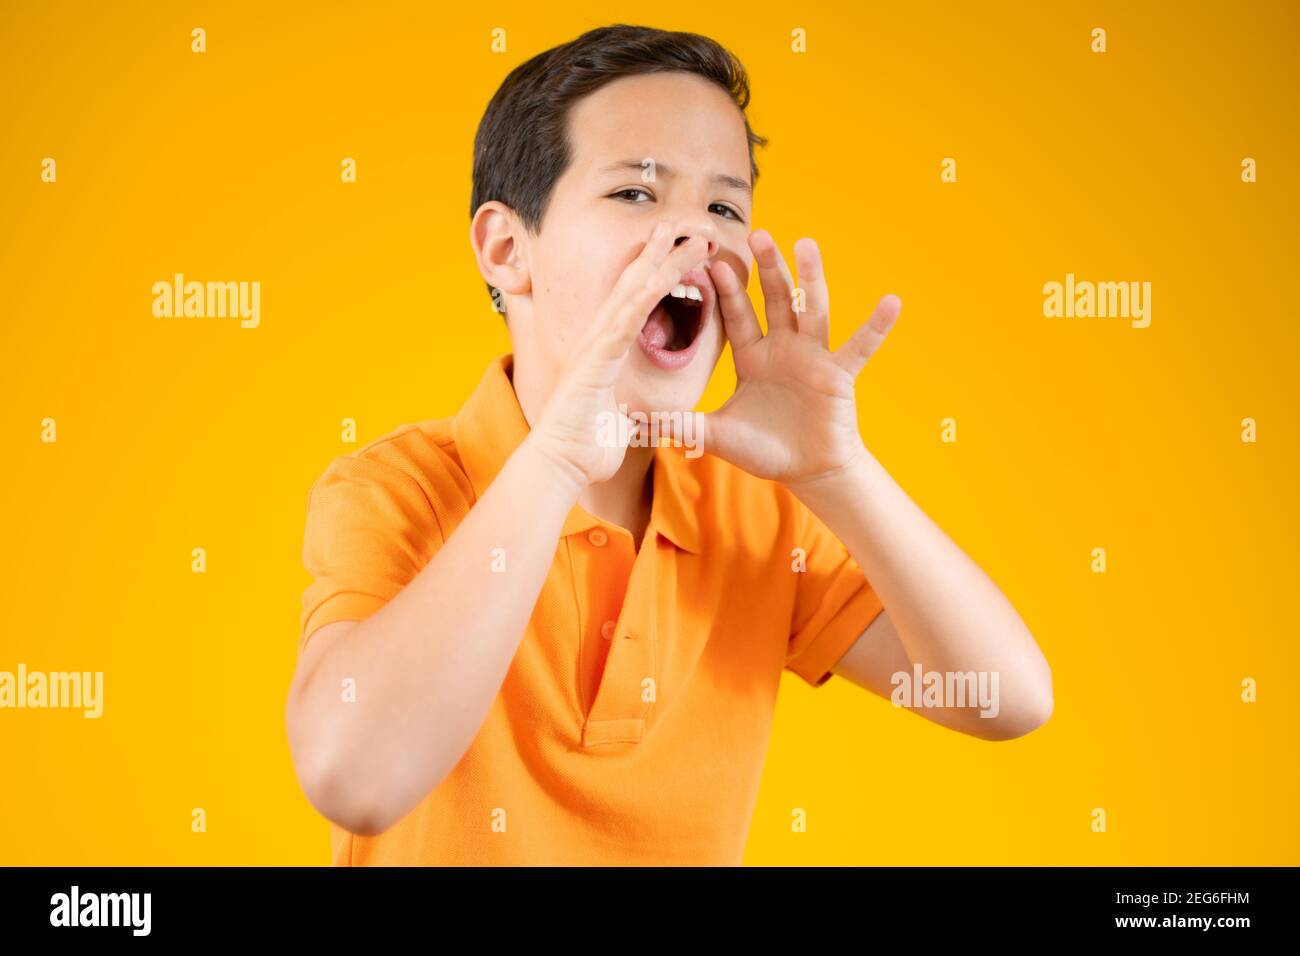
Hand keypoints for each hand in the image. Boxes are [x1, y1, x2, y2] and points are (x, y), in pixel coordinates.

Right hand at [526, 221, 710, 489]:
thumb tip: (645, 414)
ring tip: (680, 236)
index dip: (651, 273)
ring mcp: (594, 348)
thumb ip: (631, 408)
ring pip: (632, 296)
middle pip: (631, 287)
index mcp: (605, 352)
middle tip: (678, 224)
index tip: (671, 249)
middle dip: (656, 254)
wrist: (559, 466)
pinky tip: (660, 275)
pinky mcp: (595, 362)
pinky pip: (624, 324)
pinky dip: (642, 298)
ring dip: (658, 264)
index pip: (632, 304)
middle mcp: (598, 341)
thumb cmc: (586, 447)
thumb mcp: (620, 420)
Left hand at [700, 229, 900, 487]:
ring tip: (806, 244)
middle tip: (755, 233)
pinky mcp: (839, 374)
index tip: (710, 260)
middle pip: (774, 300)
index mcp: (753, 358)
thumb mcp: (715, 435)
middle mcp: (783, 349)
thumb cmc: (764, 450)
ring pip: (811, 310)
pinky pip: (860, 346)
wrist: (807, 472)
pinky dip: (876, 326)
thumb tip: (634, 421)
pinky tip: (892, 302)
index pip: (737, 317)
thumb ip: (679, 424)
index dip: (726, 291)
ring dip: (810, 279)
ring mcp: (814, 357)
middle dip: (765, 268)